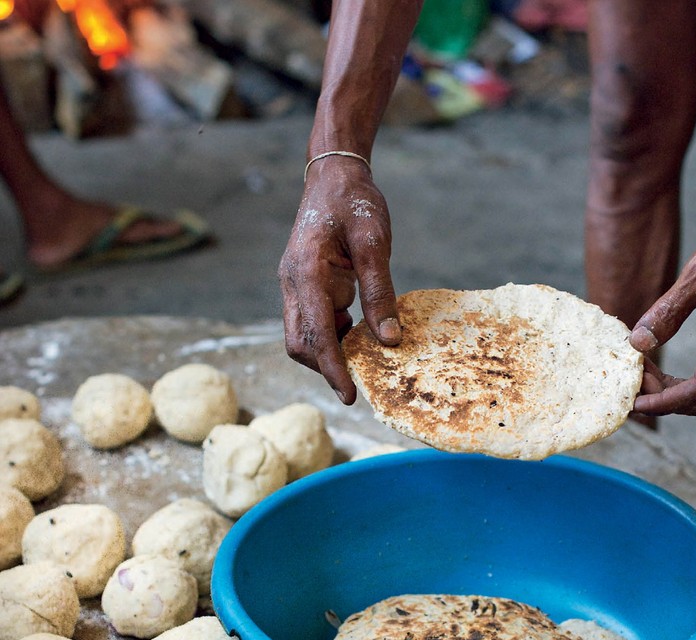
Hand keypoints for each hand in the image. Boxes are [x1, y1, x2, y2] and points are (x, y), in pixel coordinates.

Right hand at [278, 159, 400, 404]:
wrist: (334, 174)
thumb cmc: (355, 202)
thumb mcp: (375, 243)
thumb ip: (380, 292)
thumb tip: (389, 340)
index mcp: (305, 271)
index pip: (315, 334)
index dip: (332, 369)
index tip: (349, 395)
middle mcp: (292, 283)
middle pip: (299, 344)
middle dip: (325, 367)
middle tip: (360, 382)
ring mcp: (295, 286)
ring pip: (303, 336)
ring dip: (329, 352)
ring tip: (363, 356)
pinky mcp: (305, 287)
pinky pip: (313, 323)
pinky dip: (332, 336)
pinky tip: (357, 332)